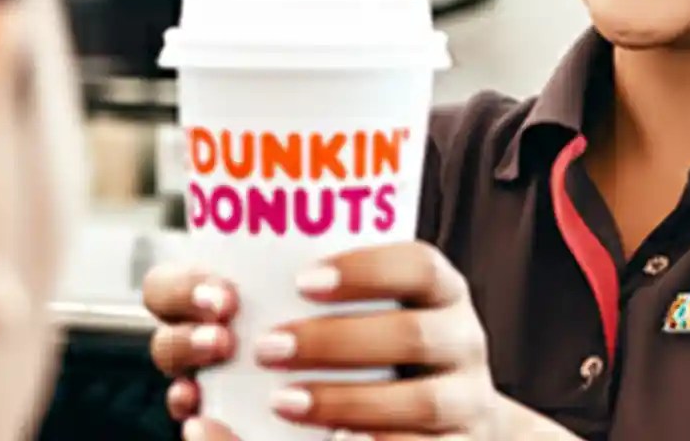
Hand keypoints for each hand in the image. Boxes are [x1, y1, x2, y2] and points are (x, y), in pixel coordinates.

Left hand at [159, 241, 505, 440]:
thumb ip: (313, 301)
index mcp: (442, 295)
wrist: (446, 426)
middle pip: (416, 335)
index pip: (421, 265)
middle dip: (337, 341)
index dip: (367, 269)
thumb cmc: (379, 358)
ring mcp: (469, 402)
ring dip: (346, 402)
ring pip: (422, 402)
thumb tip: (220, 300)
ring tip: (279, 402)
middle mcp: (465, 343)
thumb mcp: (368, 316)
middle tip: (266, 347)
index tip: (302, 282)